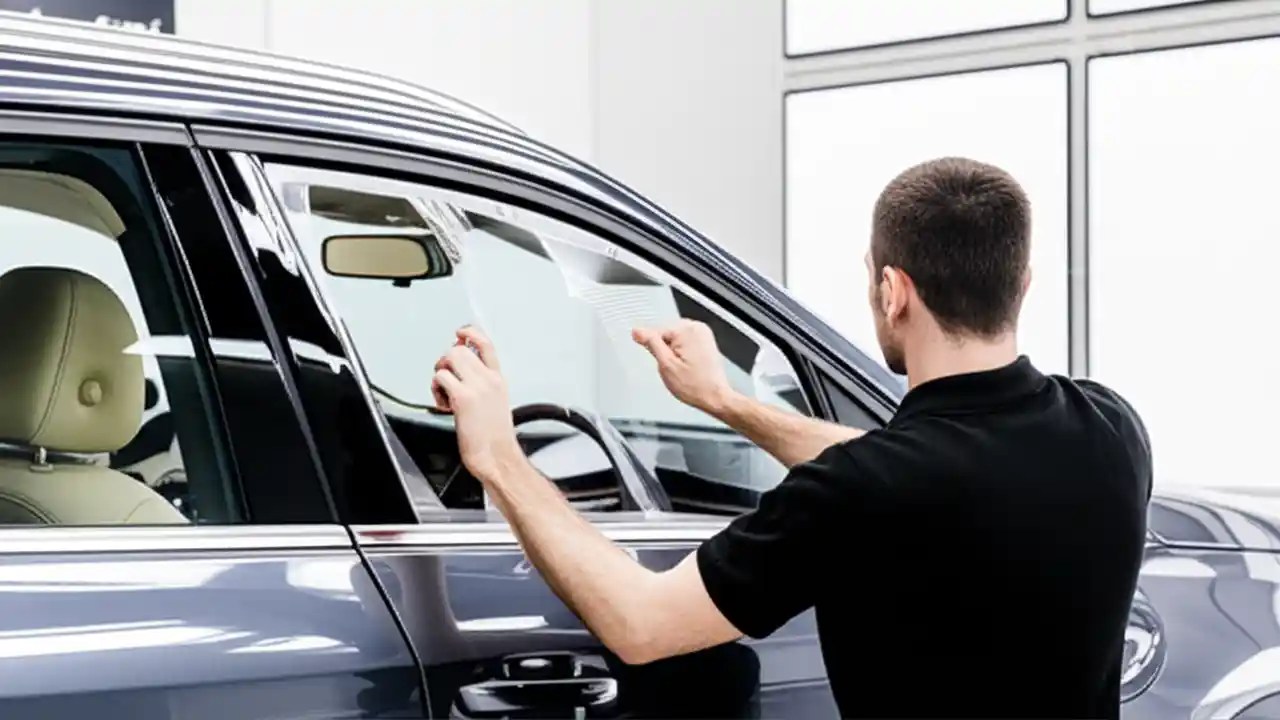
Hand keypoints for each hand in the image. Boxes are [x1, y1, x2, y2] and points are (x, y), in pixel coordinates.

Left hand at [432, 326, 525, 482]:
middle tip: (446, 378)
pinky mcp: (463, 398)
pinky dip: (436, 389)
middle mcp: (489, 379)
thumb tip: (463, 373)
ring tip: (445, 393)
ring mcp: (476, 387)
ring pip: (449, 358)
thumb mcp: (495, 403)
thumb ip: (482, 384)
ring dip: (440, 373)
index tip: (460, 333)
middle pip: (460, 348)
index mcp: (498, 379)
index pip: (485, 344)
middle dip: (447, 360)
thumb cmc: (495, 438)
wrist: (498, 457)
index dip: (470, 333)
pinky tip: (444, 405)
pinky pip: (441, 378)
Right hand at [632, 320, 736, 415]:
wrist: (715, 397)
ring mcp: (703, 333)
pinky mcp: (706, 341)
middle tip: (675, 368)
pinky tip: (688, 366)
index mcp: (687, 329)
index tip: (665, 363)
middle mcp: (697, 327)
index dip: (656, 351)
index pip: (656, 332)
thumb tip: (637, 331)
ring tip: (683, 368)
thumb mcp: (666, 365)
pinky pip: (684, 343)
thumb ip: (650, 344)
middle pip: (666, 334)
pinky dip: (682, 354)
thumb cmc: (695, 386)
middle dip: (666, 351)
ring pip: (674, 339)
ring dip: (674, 353)